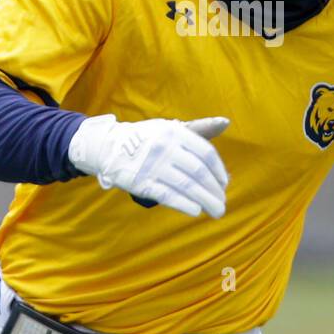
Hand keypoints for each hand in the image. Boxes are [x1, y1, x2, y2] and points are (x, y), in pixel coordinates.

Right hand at [68, 114, 230, 217]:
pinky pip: (168, 195)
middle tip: (222, 204)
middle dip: (214, 191)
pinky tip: (196, 210)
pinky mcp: (141, 182)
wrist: (108, 146)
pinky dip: (185, 204)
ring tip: (216, 211)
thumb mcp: (171, 128)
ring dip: (205, 201)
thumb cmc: (148, 138)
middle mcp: (165, 147)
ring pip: (186, 186)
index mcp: (175, 131)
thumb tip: (225, 122)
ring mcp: (152, 165)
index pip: (206, 153)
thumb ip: (199, 128)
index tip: (224, 184)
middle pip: (198, 172)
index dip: (218, 171)